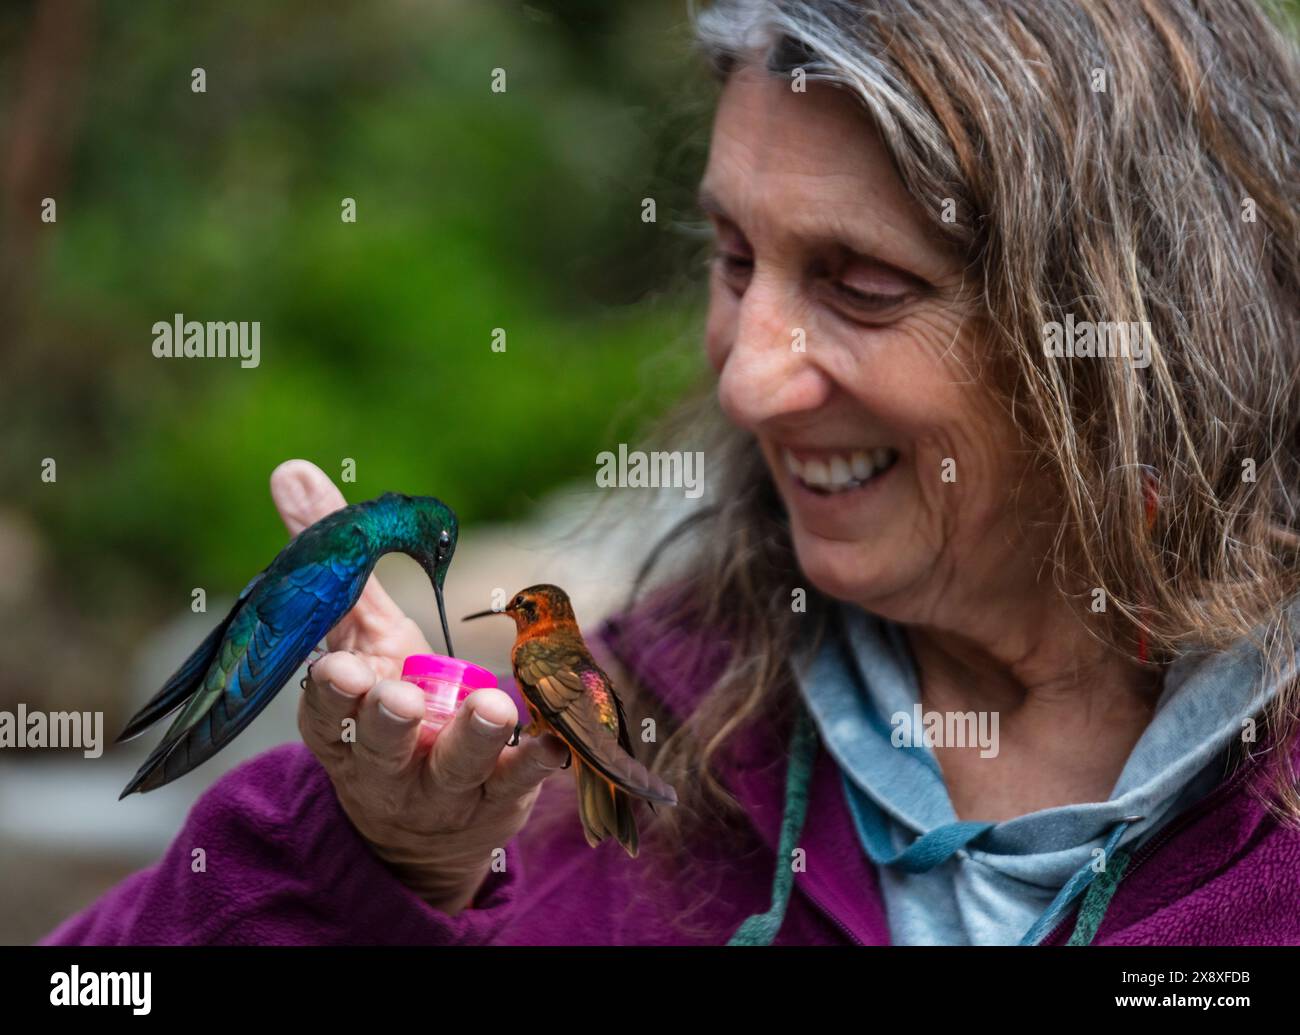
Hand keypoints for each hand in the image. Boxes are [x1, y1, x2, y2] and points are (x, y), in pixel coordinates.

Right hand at [270, 459, 569, 913]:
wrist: (426, 825)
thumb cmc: (389, 704)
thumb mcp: (359, 634)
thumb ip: (335, 562)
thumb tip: (291, 470)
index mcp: (341, 723)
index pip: (326, 709)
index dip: (333, 693)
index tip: (343, 671)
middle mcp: (383, 761)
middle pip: (379, 744)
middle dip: (388, 720)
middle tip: (403, 698)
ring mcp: (441, 785)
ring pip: (453, 766)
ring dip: (472, 737)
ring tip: (493, 707)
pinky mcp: (495, 798)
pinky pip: (515, 782)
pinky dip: (535, 764)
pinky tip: (554, 742)